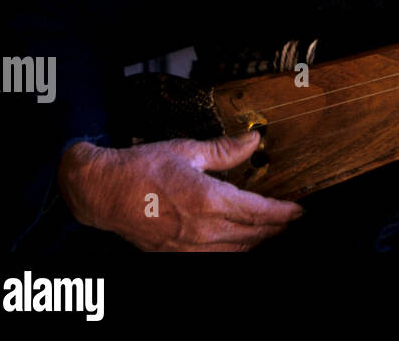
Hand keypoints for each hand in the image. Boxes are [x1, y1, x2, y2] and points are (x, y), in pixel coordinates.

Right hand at [58, 133, 302, 250]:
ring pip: (235, 251)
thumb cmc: (140, 169)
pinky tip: (239, 243)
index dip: (283, 213)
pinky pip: (213, 258)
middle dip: (276, 228)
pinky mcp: (173, 255)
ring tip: (272, 231)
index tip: (298, 210)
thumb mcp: (186, 150)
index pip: (258, 212)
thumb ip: (224, 150)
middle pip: (252, 235)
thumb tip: (253, 140)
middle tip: (291, 220)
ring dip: (257, 242)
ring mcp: (186, 246)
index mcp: (207, 199)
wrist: (100, 192)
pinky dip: (232, 251)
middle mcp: (201, 228)